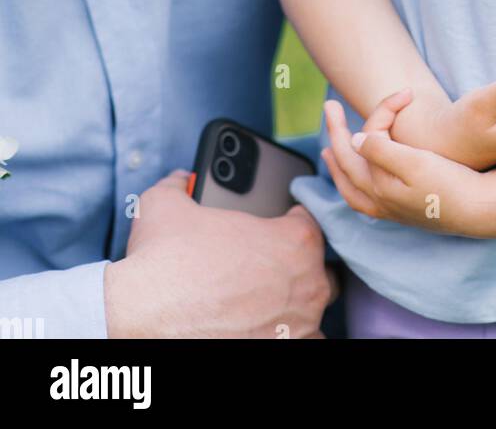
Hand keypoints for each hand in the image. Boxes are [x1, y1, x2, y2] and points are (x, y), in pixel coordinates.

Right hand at [104, 170, 338, 337]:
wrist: (142, 318)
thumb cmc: (162, 261)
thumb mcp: (166, 203)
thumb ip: (181, 183)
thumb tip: (180, 177)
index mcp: (293, 240)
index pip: (311, 221)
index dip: (292, 219)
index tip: (277, 224)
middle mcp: (307, 283)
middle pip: (318, 265)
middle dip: (298, 262)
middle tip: (266, 265)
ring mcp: (300, 324)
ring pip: (313, 308)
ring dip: (296, 302)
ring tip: (265, 300)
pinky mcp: (287, 352)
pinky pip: (304, 342)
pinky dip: (288, 336)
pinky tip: (266, 329)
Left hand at [322, 93, 495, 237]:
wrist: (480, 211)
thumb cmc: (450, 183)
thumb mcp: (415, 162)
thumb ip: (380, 151)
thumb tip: (354, 140)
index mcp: (378, 185)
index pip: (366, 138)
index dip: (383, 111)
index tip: (406, 94)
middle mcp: (379, 200)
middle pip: (346, 163)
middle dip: (337, 132)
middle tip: (330, 106)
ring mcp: (390, 209)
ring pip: (352, 187)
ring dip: (339, 166)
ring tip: (328, 151)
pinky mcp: (403, 213)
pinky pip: (365, 200)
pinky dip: (355, 186)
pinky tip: (360, 181)